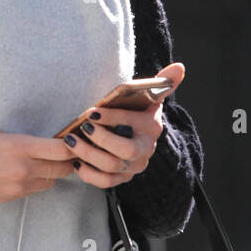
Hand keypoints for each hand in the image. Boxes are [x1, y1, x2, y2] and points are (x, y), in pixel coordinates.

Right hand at [0, 131, 77, 207]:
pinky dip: (38, 182)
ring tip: (45, 163)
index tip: (75, 141)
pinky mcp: (13, 197)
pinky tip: (28, 173)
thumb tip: (35, 142)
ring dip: (53, 173)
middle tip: (68, 154)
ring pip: (51, 182)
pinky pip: (35, 190)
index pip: (61, 149)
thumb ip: (18, 138)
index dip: (73, 145)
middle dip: (69, 161)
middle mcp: (24, 168)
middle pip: (63, 168)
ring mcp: (20, 186)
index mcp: (19, 147)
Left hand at [68, 62, 185, 188]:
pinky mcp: (122, 178)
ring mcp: (134, 167)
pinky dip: (88, 173)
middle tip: (82, 127)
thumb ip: (163, 82)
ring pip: (112, 167)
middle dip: (101, 140)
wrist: (137, 136)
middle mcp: (146, 149)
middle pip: (126, 151)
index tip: (91, 112)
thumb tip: (179, 67)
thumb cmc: (137, 112)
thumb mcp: (150, 97)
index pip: (133, 122)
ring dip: (88, 154)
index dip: (112, 118)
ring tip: (71, 140)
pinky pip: (105, 182)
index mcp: (152, 126)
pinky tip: (76, 160)